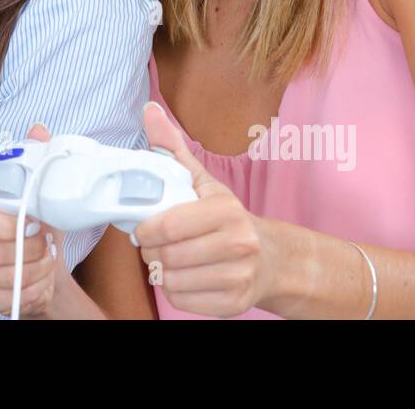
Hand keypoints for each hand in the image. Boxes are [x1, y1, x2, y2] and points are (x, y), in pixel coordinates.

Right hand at [0, 123, 63, 317]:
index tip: (38, 223)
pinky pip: (4, 300)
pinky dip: (31, 291)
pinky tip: (38, 279)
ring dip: (35, 271)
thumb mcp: (37, 193)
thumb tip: (39, 130)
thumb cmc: (34, 226)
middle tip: (48, 245)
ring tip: (47, 261)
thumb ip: (35, 159)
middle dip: (30, 250)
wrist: (40, 264)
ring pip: (2, 278)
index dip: (11, 223)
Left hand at [133, 102, 276, 317]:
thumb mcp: (202, 182)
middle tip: (153, 246)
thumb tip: (149, 110)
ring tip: (167, 260)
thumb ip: (172, 148)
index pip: (167, 226)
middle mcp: (238, 244)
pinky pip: (182, 302)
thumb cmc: (227, 218)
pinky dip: (174, 292)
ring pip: (171, 281)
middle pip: (166, 256)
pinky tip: (183, 277)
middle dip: (150, 252)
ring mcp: (239, 276)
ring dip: (160, 273)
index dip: (145, 230)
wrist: (271, 258)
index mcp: (226, 210)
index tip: (143, 228)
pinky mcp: (234, 304)